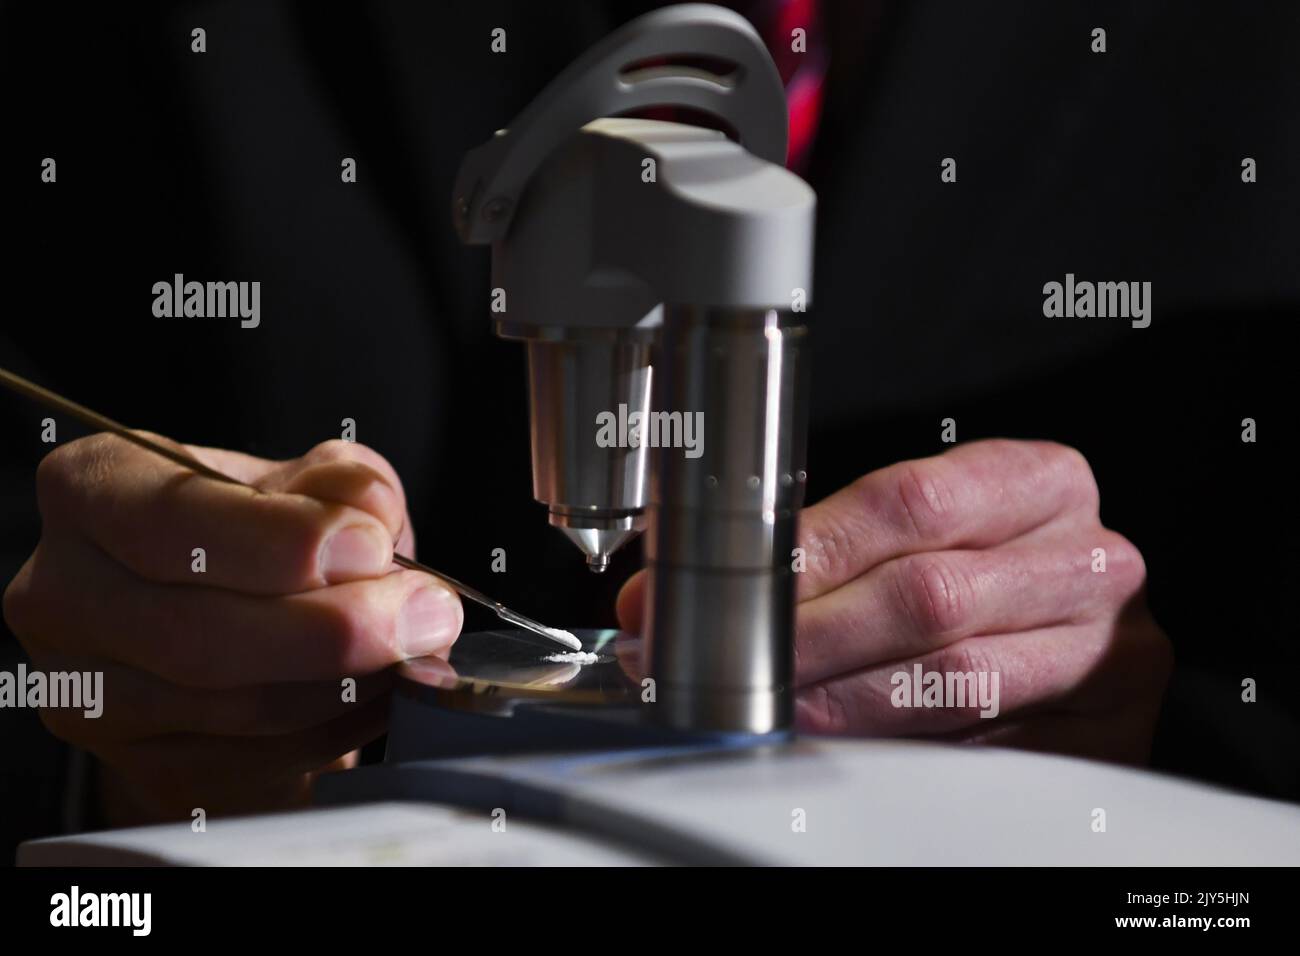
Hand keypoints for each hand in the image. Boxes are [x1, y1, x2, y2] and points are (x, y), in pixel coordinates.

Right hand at [3, 436, 461, 823]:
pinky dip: (338, 727)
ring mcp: (91, 692)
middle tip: (428, 612)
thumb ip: (340, 484)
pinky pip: (254, 760)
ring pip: (231, 707)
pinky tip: (383, 692)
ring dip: (347, 682)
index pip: (171, 520)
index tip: (372, 544)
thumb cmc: (264, 536)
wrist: (240, 618)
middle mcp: (67, 593)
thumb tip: (367, 515)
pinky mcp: (141, 765)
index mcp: (93, 489)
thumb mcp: (305, 480)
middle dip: (334, 628)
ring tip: (416, 647)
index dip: (281, 540)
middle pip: (199, 633)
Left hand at [618, 440, 1171, 763]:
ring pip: (954, 679)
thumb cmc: (994, 557)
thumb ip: (829, 542)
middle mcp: (1088, 559)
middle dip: (811, 634)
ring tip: (773, 702)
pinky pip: (985, 747)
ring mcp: (1105, 648)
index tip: (738, 587)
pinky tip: (842, 741)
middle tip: (732, 659)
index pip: (912, 503)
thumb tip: (684, 587)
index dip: (813, 549)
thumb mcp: (934, 521)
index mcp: (1043, 481)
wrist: (1085, 612)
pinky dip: (900, 747)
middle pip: (929, 595)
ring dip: (843, 698)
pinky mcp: (1103, 730)